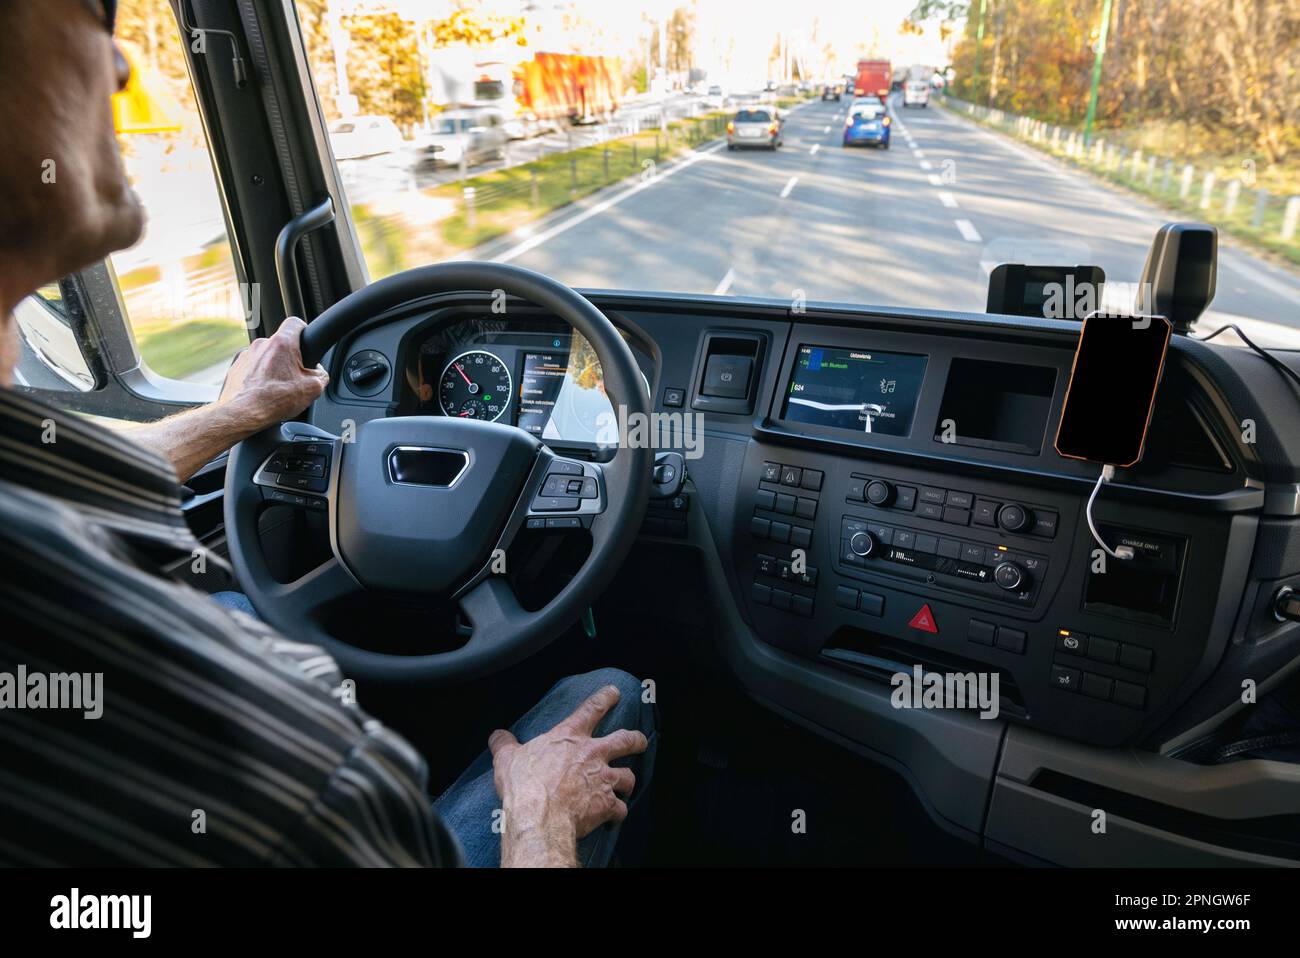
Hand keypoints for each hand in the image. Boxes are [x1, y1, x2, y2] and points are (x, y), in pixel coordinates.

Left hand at [218, 317, 327, 431]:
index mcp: (282, 344)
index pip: (296, 323)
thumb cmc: (273, 401)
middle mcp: (262, 345)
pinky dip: (259, 376)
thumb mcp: (313, 389)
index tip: (306, 341)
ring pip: (266, 356)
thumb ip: (321, 375)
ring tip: (277, 388)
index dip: (304, 330)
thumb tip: (319, 374)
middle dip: (290, 357)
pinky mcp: (236, 367)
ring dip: (273, 367)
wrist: (243, 414)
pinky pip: (252, 367)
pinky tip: (263, 392)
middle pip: (281, 343)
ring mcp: (246, 355)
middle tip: (295, 376)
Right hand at [490, 684, 647, 867]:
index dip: (605, 698)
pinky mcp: (607, 804)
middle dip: (636, 740)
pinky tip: (614, 817)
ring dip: (627, 782)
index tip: (614, 693)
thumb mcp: (507, 759)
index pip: (591, 709)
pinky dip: (618, 813)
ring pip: (628, 776)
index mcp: (569, 738)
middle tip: (640, 741)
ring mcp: (603, 779)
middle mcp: (593, 754)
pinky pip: (621, 809)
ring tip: (626, 786)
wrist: (540, 817)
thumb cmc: (525, 786)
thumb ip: (504, 744)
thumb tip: (497, 736)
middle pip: (626, 740)